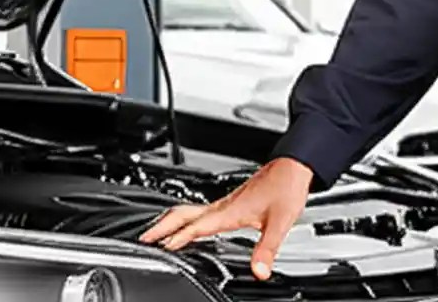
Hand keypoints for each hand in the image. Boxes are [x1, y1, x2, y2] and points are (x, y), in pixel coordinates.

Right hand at [139, 157, 313, 279]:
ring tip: (156, 233)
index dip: (178, 238)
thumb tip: (260, 270)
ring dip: (169, 221)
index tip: (162, 248)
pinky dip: (185, 218)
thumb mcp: (280, 222)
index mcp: (229, 211)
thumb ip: (267, 249)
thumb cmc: (286, 187)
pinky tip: (189, 225)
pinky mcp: (231, 201)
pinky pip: (199, 210)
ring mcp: (225, 202)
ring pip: (189, 210)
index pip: (196, 226)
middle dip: (161, 226)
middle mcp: (223, 205)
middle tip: (143, 239)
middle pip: (183, 214)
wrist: (294, 166)